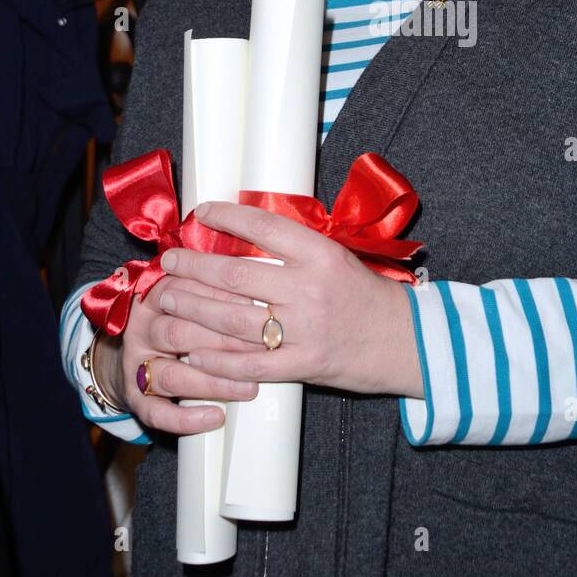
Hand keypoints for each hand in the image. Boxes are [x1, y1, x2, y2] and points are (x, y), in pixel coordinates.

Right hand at [93, 271, 259, 435]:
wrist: (137, 355)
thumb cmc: (180, 319)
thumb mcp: (193, 294)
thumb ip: (219, 287)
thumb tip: (263, 285)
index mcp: (155, 296)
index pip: (185, 292)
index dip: (222, 300)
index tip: (256, 309)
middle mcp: (141, 330)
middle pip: (177, 333)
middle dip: (223, 343)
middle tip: (262, 353)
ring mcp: (135, 366)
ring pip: (171, 376)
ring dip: (213, 383)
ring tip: (248, 389)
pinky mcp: (136, 399)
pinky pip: (157, 412)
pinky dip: (187, 418)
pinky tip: (215, 416)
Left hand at [155, 199, 423, 398]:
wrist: (409, 342)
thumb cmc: (370, 297)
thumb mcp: (339, 258)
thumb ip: (297, 249)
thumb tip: (247, 234)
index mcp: (321, 255)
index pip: (264, 228)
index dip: (227, 217)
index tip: (202, 211)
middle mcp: (309, 290)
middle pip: (235, 276)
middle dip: (194, 267)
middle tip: (168, 260)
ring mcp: (304, 330)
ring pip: (232, 320)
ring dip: (192, 309)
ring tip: (166, 298)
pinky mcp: (303, 365)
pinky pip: (249, 363)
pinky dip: (216, 359)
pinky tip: (191, 349)